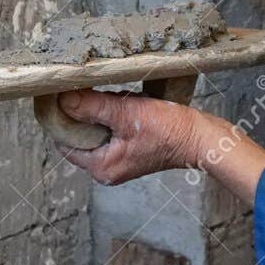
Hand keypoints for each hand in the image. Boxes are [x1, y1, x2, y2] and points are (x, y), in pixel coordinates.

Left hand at [52, 90, 208, 184]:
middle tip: (100, 95)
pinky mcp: (131, 151)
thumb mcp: (126, 114)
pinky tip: (130, 105)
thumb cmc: (169, 130)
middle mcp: (107, 169)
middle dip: (88, 113)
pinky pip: (112, 130)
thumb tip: (63, 100)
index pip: (65, 143)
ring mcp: (120, 161)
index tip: (62, 97)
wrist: (202, 137)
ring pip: (97, 130)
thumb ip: (92, 107)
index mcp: (101, 167)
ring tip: (123, 102)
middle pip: (81, 136)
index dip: (62, 120)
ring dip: (104, 112)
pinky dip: (116, 115)